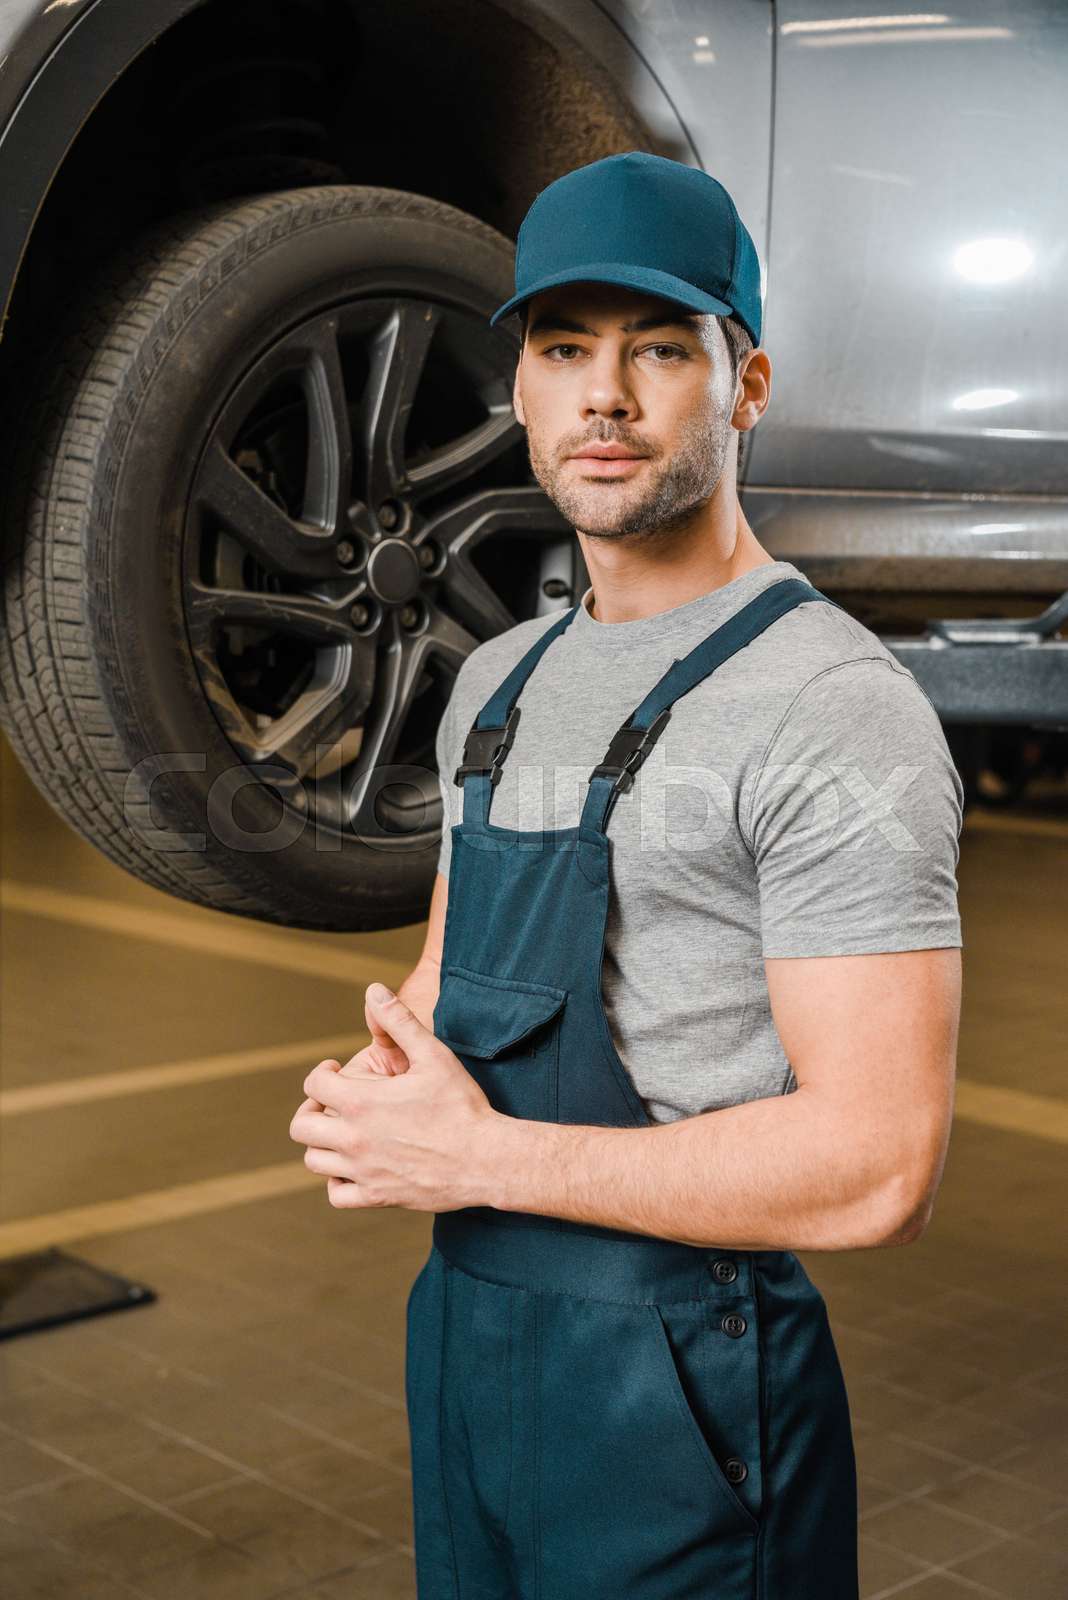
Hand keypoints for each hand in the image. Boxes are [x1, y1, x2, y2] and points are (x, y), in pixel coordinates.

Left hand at [289, 983, 501, 1211]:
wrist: (486, 1158)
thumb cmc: (462, 1105)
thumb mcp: (433, 1055)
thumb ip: (399, 1021)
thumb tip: (374, 991)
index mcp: (361, 1102)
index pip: (314, 1083)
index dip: (322, 1071)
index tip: (336, 1069)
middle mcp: (353, 1139)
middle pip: (301, 1125)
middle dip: (311, 1108)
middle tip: (332, 1101)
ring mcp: (363, 1171)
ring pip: (313, 1160)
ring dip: (322, 1143)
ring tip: (343, 1130)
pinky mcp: (377, 1196)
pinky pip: (337, 1194)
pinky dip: (337, 1180)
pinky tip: (355, 1165)